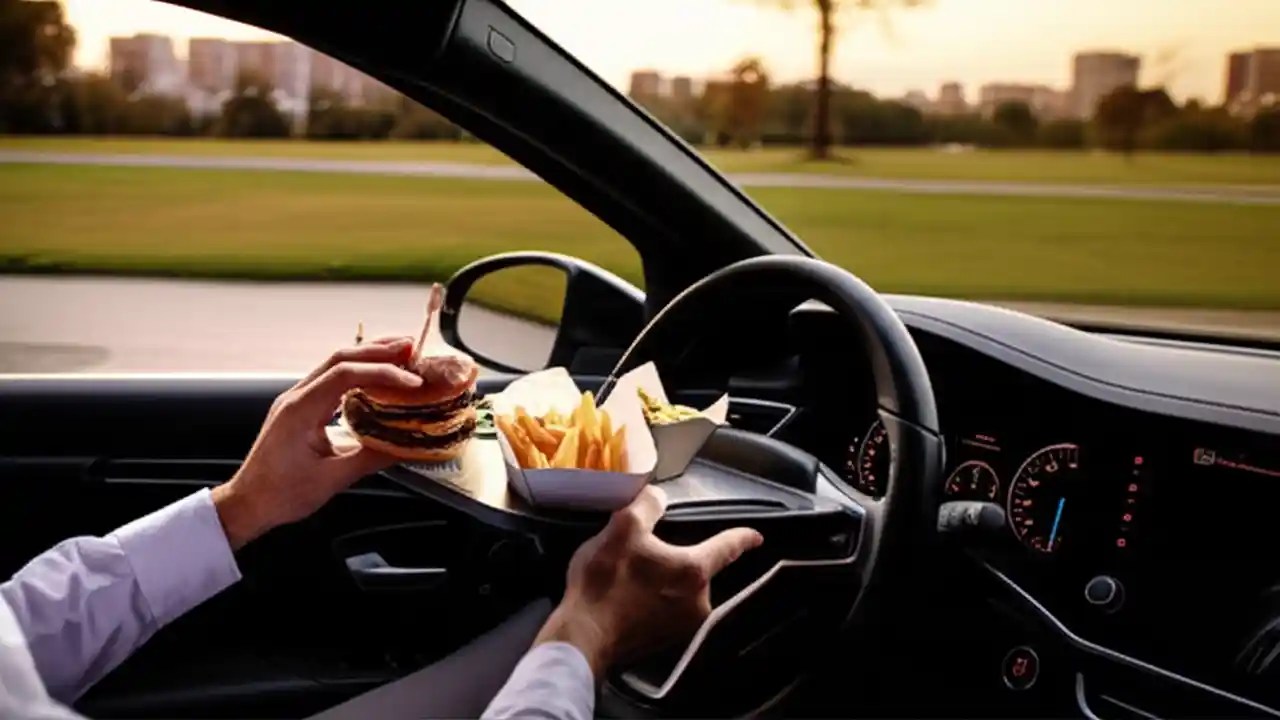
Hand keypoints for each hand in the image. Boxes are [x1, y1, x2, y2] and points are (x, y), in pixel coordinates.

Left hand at [212, 337, 421, 549]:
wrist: (249, 503)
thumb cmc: (280, 494)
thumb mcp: (332, 479)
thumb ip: (371, 458)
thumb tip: (406, 447)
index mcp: (300, 410)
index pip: (345, 374)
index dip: (382, 372)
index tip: (410, 380)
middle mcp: (296, 398)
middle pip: (340, 358)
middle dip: (378, 350)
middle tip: (410, 348)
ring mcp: (296, 401)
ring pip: (335, 365)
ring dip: (368, 357)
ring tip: (399, 355)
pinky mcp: (300, 409)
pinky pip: (330, 380)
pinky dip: (357, 373)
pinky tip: (375, 378)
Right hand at [535, 486, 762, 677]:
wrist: (582, 637)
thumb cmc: (604, 581)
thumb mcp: (622, 528)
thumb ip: (647, 505)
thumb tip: (657, 497)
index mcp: (693, 572)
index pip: (726, 548)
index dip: (741, 537)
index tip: (755, 537)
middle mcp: (697, 602)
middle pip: (696, 570)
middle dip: (676, 560)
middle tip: (644, 555)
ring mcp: (682, 627)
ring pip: (680, 592)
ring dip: (663, 582)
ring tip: (631, 577)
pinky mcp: (664, 643)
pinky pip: (666, 611)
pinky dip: (653, 601)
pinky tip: (628, 598)